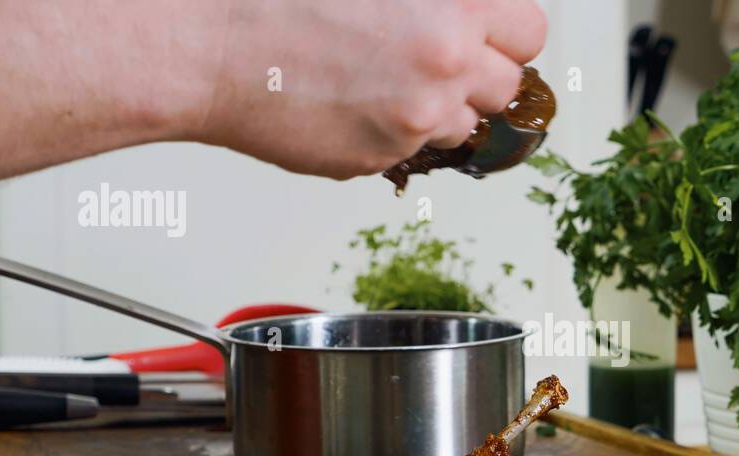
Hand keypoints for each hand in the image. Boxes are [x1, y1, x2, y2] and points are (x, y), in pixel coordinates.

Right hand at [193, 0, 546, 178]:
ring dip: (440, 108)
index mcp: (454, 3)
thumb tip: (466, 10)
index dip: (505, 31)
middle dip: (479, 74)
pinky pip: (414, 151)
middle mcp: (446, 62)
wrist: (208, 44)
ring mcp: (415, 118)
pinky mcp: (382, 156)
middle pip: (508, 87)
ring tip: (384, 78)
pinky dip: (394, 132)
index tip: (485, 32)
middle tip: (435, 58)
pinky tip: (351, 99)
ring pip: (465, 127)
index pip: (529, 32)